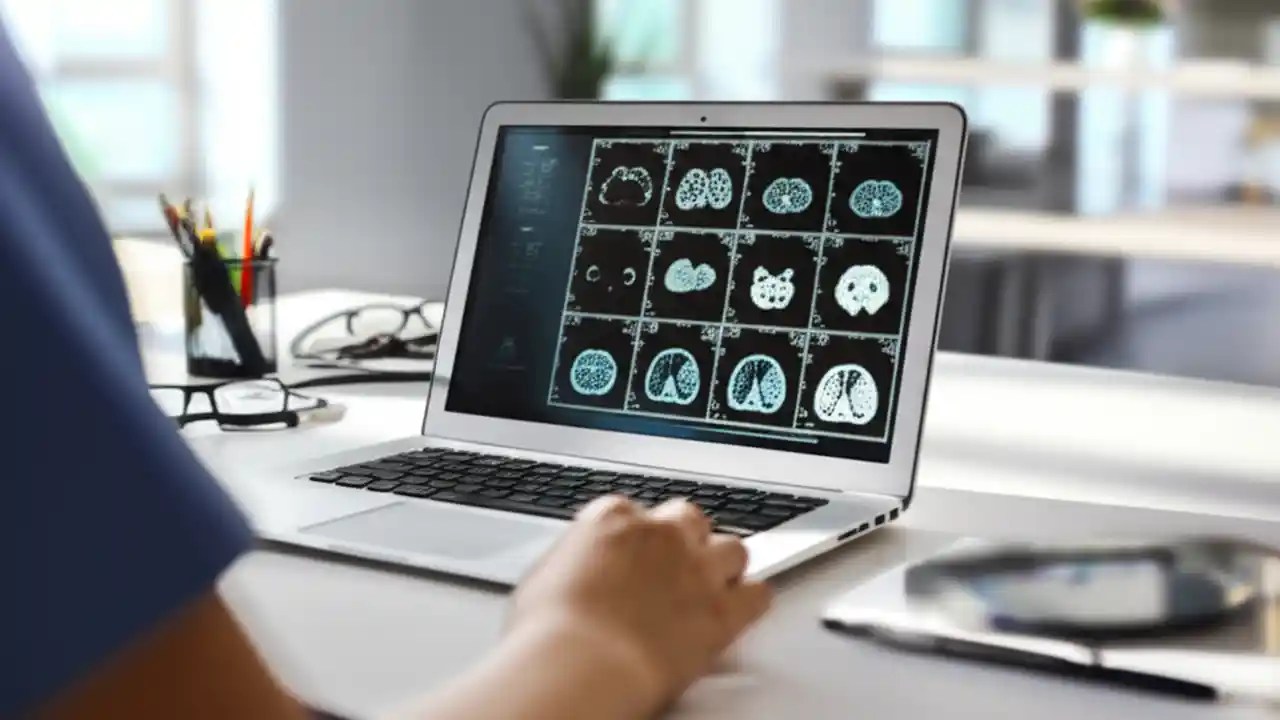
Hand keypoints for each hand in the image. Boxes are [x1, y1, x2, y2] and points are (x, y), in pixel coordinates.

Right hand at [508, 497, 771, 715]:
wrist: (578, 664)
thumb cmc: (548, 631)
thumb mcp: (543, 578)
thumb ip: (575, 562)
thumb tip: (577, 572)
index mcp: (611, 518)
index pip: (636, 512)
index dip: (639, 539)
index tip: (635, 557)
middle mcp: (660, 533)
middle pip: (689, 520)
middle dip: (686, 542)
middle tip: (675, 570)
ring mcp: (697, 567)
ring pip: (732, 549)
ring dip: (722, 567)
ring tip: (710, 591)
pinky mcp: (723, 609)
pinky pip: (758, 593)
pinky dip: (751, 602)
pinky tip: (739, 612)